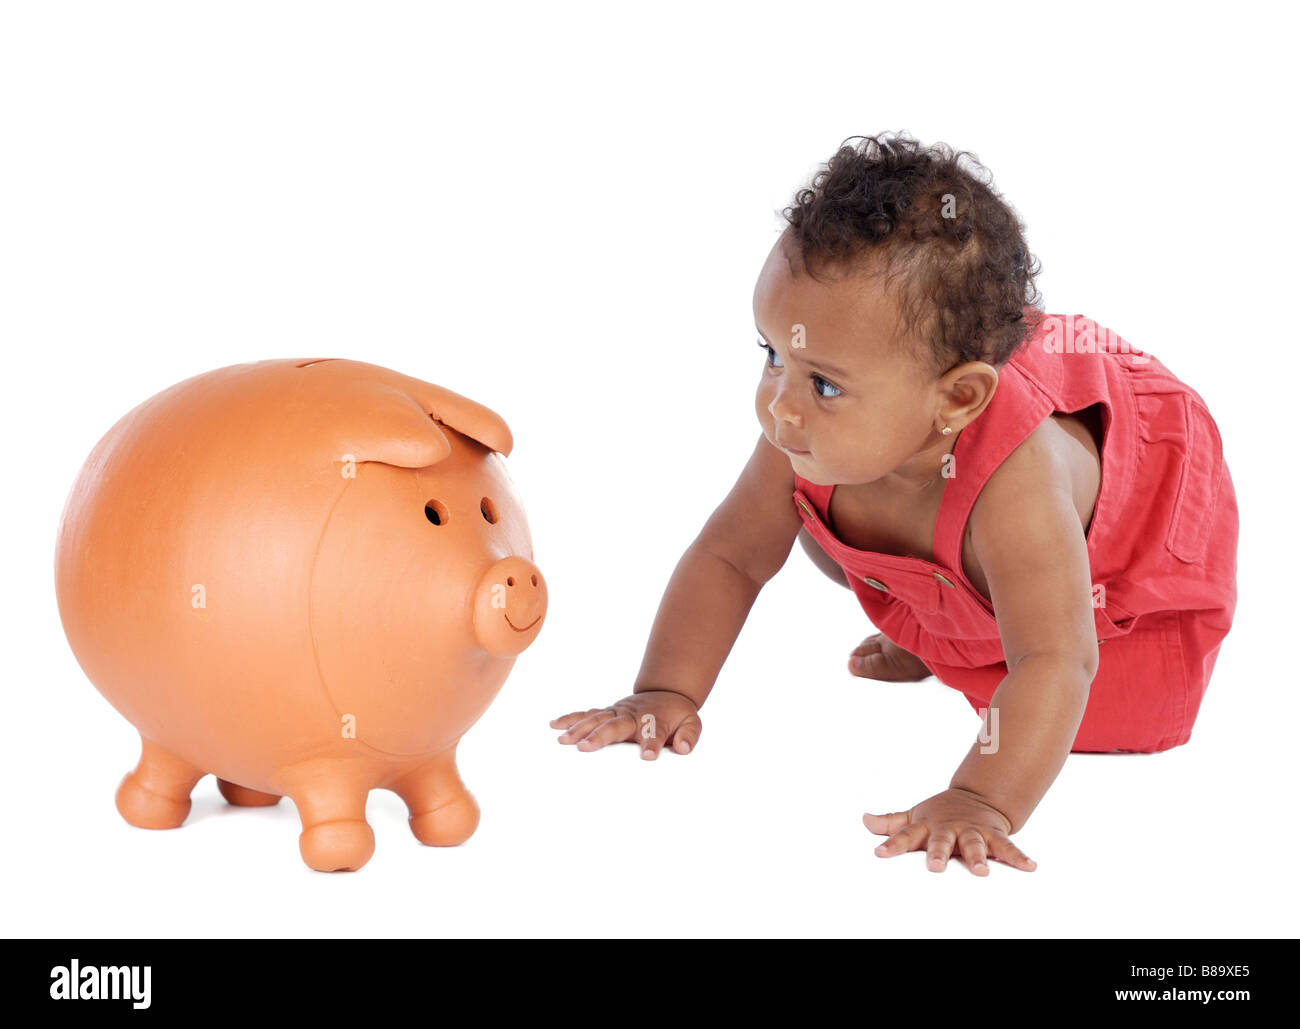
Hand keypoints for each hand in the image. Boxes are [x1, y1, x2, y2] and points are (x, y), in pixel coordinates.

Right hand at [550, 691, 701, 759]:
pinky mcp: (608, 712)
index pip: (654, 733)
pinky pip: (588, 714)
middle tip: (585, 747)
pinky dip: (571, 718)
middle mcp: (633, 716)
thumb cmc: (677, 715)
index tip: (648, 757)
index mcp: (655, 721)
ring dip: (579, 728)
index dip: (652, 745)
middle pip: (616, 725)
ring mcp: (618, 712)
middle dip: (600, 736)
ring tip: (562, 740)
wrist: (666, 692)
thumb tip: (683, 748)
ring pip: (596, 719)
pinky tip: (554, 725)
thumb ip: (689, 736)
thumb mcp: (692, 723)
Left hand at [862, 787, 1036, 875]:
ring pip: (975, 844)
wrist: (976, 798)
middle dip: (939, 853)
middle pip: (942, 841)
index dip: (892, 845)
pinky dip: (1019, 856)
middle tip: (936, 867)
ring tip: (982, 871)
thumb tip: (865, 821)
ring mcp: (973, 832)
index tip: (879, 853)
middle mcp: (950, 829)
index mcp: (927, 826)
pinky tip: (1030, 866)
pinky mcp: (994, 836)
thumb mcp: (914, 816)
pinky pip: (1008, 847)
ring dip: (979, 856)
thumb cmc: (940, 815)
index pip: (906, 836)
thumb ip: (891, 823)